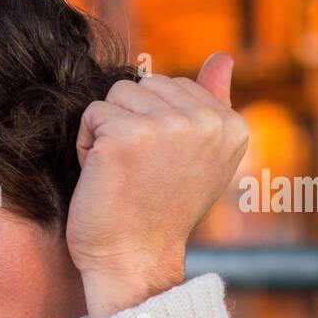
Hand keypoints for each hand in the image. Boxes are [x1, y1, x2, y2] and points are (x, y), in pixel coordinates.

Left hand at [65, 52, 248, 317]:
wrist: (131, 262)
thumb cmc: (155, 213)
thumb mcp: (197, 158)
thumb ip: (212, 104)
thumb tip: (222, 56)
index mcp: (231, 125)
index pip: (173, 86)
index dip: (153, 125)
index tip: (159, 170)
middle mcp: (207, 122)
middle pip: (144, 84)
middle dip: (129, 124)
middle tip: (137, 174)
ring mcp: (169, 126)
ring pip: (116, 94)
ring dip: (106, 132)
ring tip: (120, 174)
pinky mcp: (128, 135)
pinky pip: (92, 113)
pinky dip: (86, 144)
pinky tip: (102, 177)